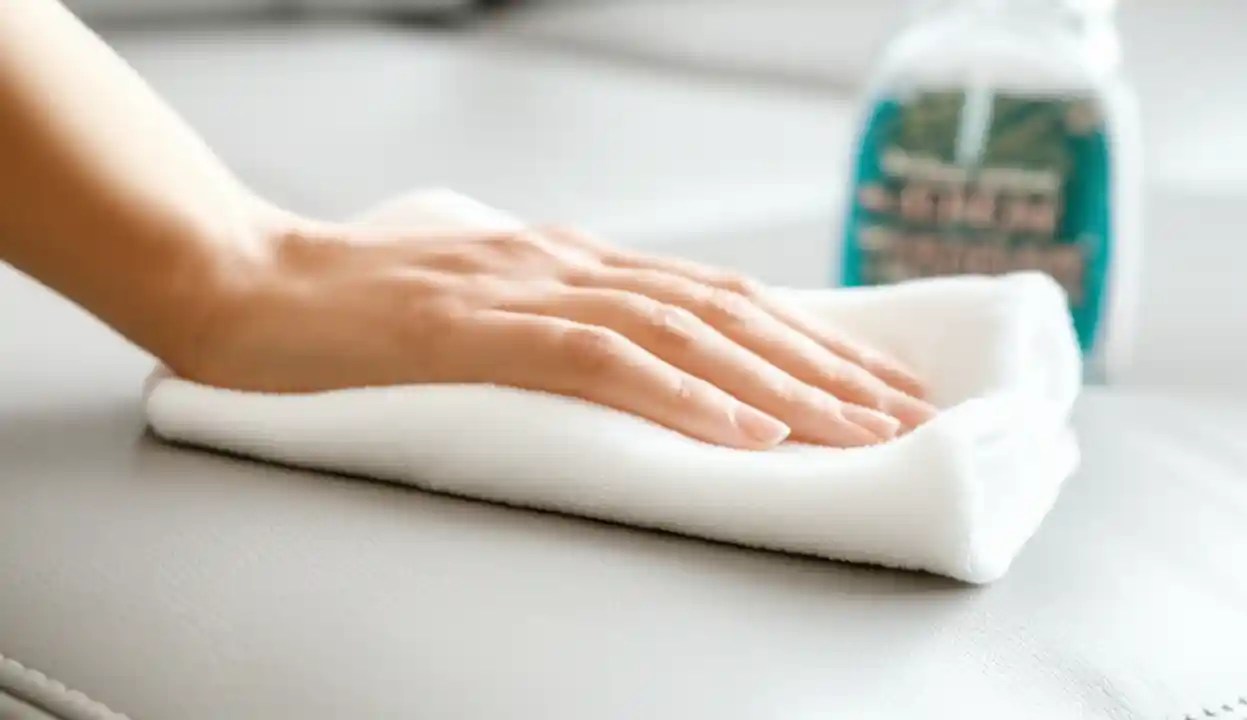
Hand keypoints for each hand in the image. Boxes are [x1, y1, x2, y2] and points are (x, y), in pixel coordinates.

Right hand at [176, 217, 934, 450]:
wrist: (247, 284)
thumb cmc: (362, 311)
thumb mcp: (486, 313)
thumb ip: (564, 330)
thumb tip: (649, 375)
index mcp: (575, 263)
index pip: (721, 295)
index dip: (808, 337)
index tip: (875, 381)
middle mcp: (569, 264)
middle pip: (726, 309)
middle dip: (824, 364)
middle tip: (902, 411)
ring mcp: (524, 290)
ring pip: (683, 331)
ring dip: (778, 383)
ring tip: (855, 428)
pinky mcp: (475, 328)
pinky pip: (598, 360)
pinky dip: (680, 395)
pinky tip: (741, 430)